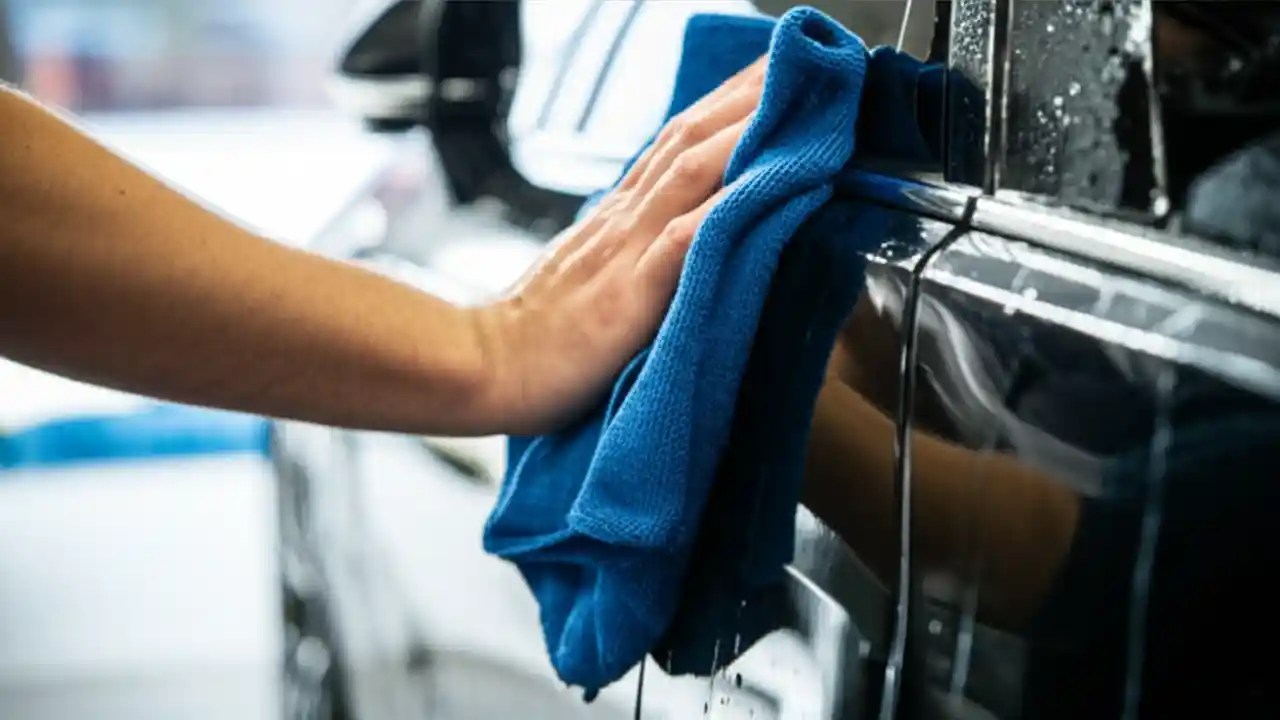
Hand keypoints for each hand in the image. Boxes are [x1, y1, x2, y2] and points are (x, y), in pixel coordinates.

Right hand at [472, 57, 766, 434]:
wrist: (479, 366)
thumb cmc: (534, 339)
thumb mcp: (585, 279)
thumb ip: (626, 255)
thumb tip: (673, 241)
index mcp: (616, 217)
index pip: (677, 142)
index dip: (726, 104)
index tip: (773, 73)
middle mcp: (624, 219)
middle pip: (691, 136)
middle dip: (749, 95)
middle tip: (805, 59)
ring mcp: (625, 250)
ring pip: (692, 170)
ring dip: (747, 130)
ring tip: (800, 98)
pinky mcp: (629, 294)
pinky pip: (683, 240)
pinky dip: (726, 207)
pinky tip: (768, 186)